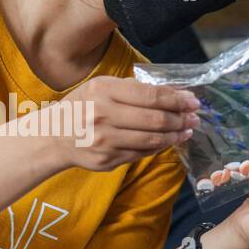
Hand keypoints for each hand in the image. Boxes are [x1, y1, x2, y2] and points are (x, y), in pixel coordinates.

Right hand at [51, 76, 198, 172]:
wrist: (54, 136)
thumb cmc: (82, 107)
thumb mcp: (99, 88)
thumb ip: (132, 88)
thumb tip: (172, 93)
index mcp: (102, 90)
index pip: (150, 95)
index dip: (176, 99)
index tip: (192, 101)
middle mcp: (102, 115)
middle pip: (154, 119)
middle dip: (180, 118)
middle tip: (194, 117)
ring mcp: (104, 140)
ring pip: (151, 140)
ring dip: (174, 135)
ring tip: (186, 130)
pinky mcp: (107, 160)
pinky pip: (141, 154)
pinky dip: (159, 147)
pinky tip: (168, 141)